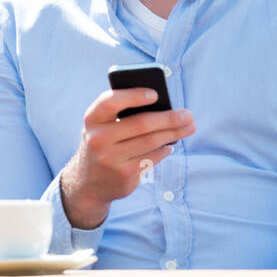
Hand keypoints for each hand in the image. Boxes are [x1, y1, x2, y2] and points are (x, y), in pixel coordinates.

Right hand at [59, 88, 194, 227]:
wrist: (88, 181)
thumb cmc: (103, 144)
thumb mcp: (103, 127)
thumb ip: (122, 115)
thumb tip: (164, 109)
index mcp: (92, 120)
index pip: (111, 102)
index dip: (134, 96)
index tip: (155, 94)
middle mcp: (97, 138)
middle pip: (141, 123)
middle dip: (169, 118)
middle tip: (188, 115)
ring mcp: (110, 158)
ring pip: (151, 141)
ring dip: (174, 133)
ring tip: (189, 127)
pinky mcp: (124, 174)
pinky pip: (152, 157)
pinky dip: (164, 150)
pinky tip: (169, 145)